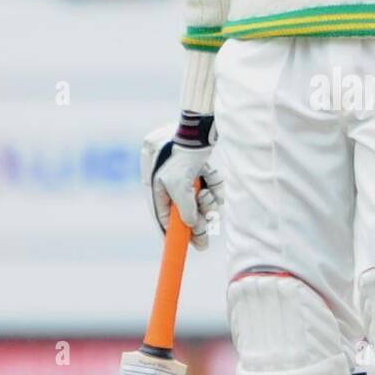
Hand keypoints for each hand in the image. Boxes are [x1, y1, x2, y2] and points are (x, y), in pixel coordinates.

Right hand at [140, 119, 223, 250]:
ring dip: (209, 200)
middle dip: (199, 217)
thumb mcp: (179, 186)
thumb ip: (185, 209)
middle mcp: (171, 184)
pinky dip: (215, 186)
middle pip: (186, 212)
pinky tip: (214, 178)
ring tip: (209, 193)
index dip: (176, 234)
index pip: (165, 218)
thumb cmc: (182, 155)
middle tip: (210, 226)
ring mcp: (187, 177)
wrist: (199, 128)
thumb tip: (192, 226)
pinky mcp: (202, 169)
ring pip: (201, 200)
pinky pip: (211, 186)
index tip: (188, 246)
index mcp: (158, 189)